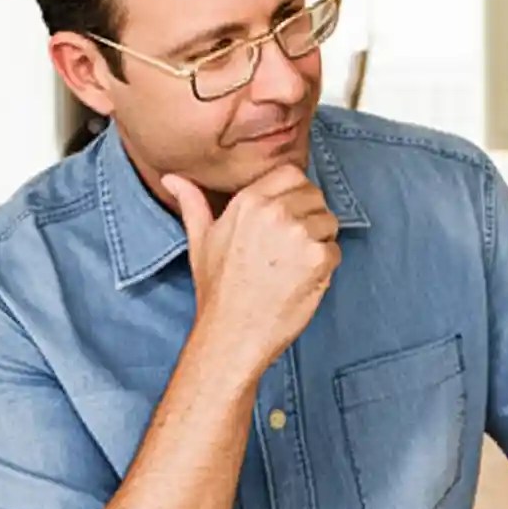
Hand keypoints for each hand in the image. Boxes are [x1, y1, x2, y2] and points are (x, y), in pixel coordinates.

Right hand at [162, 165, 340, 370]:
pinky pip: (335, 251)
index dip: (295, 194)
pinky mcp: (318, 258)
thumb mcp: (200, 240)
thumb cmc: (217, 290)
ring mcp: (299, 234)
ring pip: (329, 223)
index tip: (288, 216)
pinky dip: (325, 266)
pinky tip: (301, 280)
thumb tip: (172, 179)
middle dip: (310, 217)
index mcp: (249, 202)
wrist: (232, 333)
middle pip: (315, 196)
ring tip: (293, 266)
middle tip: (290, 248)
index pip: (292, 174)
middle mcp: (276, 212)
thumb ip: (192, 204)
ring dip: (320, 242)